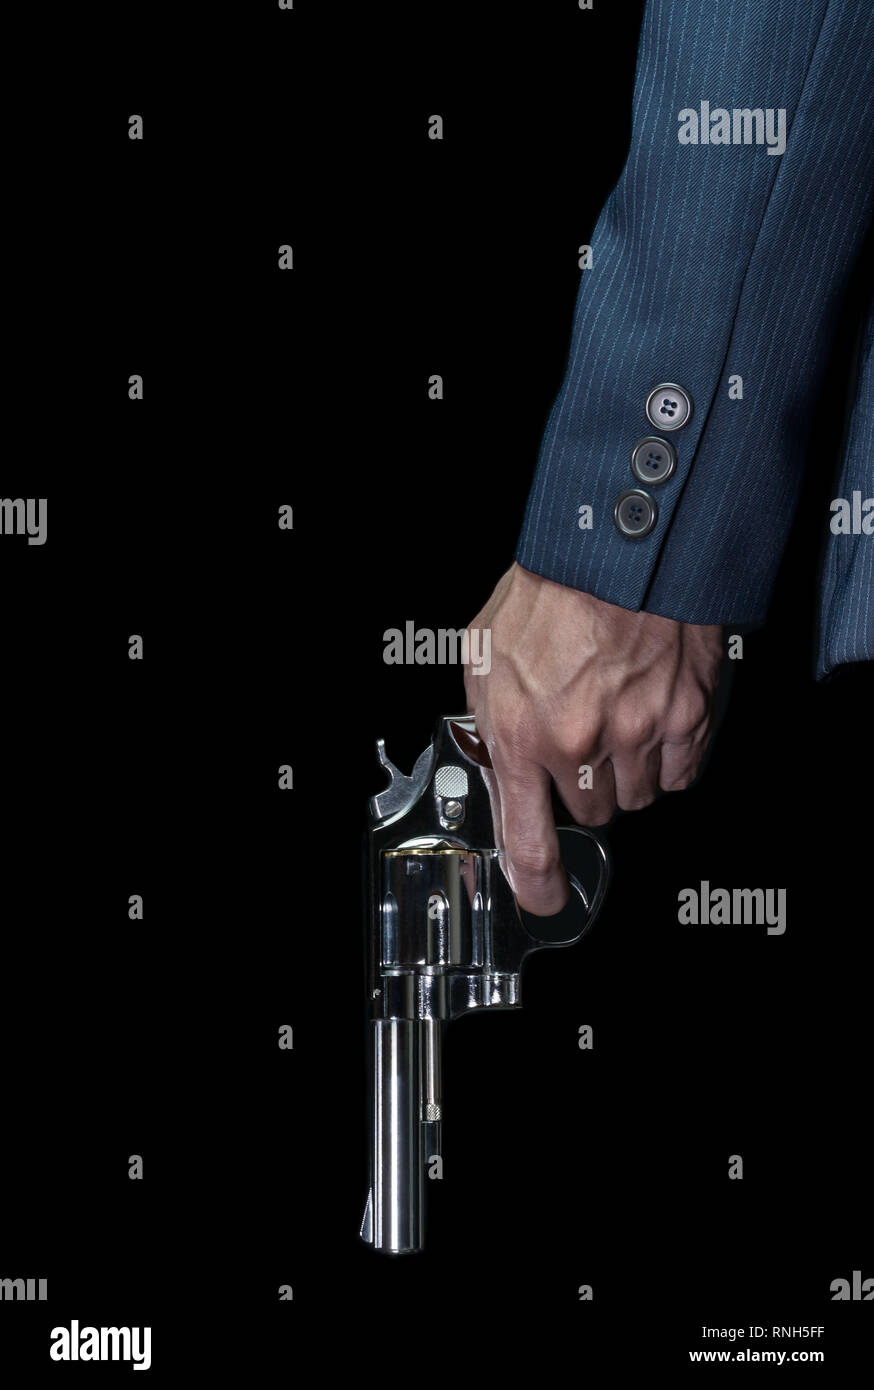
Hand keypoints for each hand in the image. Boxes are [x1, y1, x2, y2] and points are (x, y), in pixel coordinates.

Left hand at [463, 563, 723, 913]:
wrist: (619, 546)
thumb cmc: (550, 592)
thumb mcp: (484, 656)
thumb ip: (489, 721)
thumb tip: (496, 763)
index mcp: (521, 733)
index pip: (528, 841)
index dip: (537, 884)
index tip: (544, 899)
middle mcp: (579, 744)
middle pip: (590, 814)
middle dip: (583, 786)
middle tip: (581, 735)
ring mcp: (638, 734)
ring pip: (636, 796)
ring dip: (626, 770)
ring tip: (616, 713)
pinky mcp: (686, 717)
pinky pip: (679, 773)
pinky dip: (667, 756)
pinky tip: (651, 714)